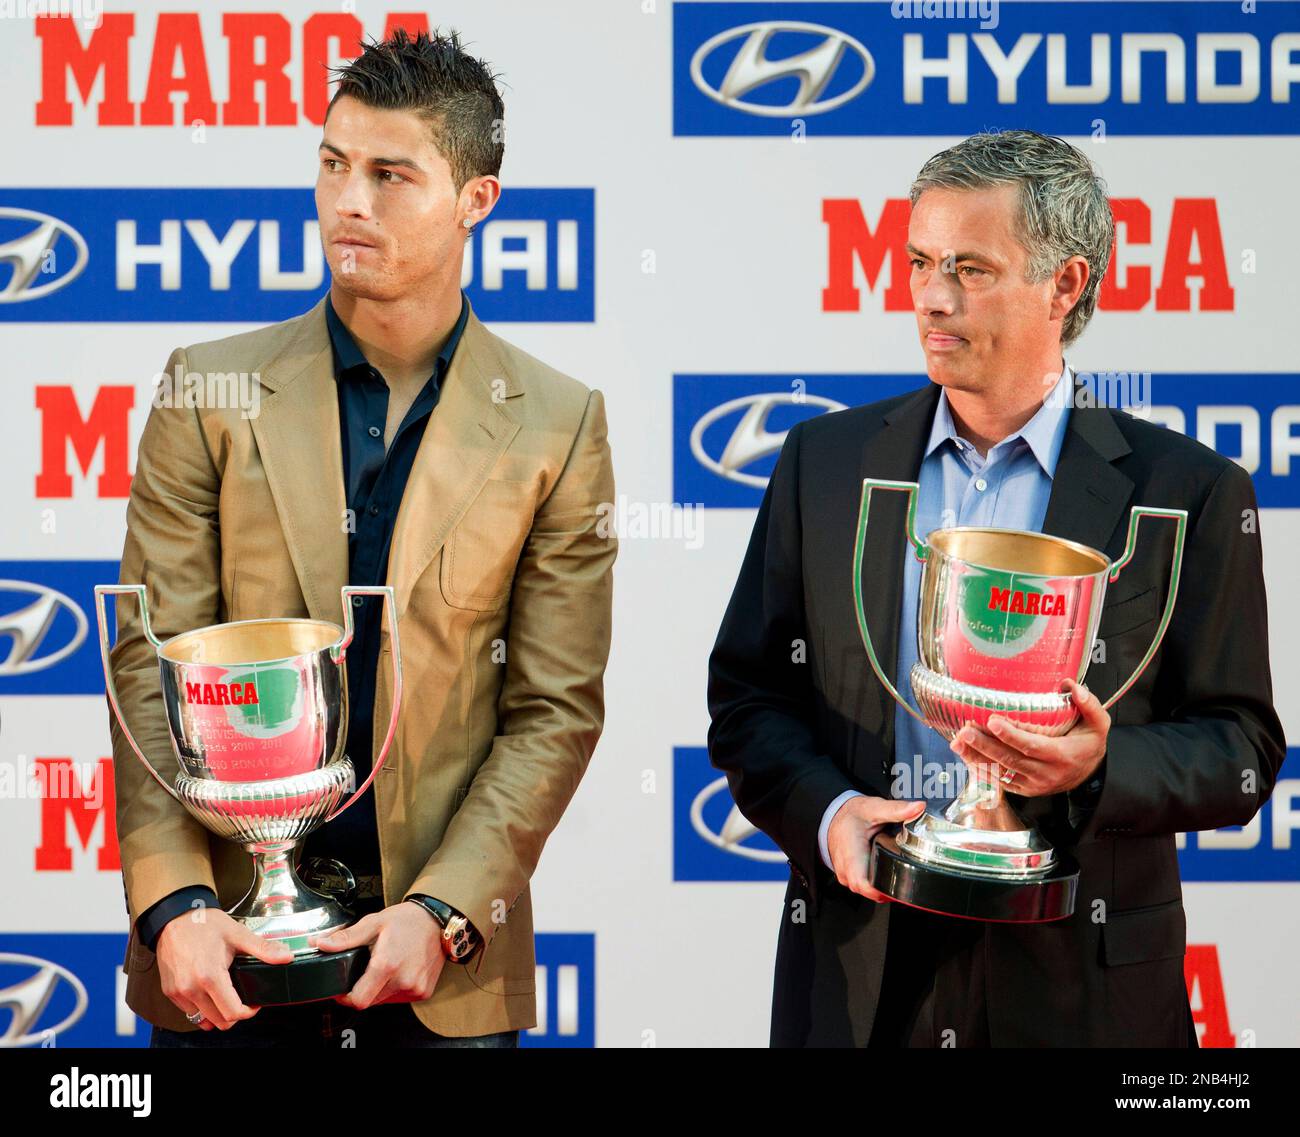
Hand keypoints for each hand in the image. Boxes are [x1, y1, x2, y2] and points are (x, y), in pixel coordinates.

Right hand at [156, 907, 292, 1030]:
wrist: (174, 917)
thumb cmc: (204, 924)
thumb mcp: (238, 934)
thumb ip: (263, 949)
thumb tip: (286, 957)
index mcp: (210, 976)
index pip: (233, 1012)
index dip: (249, 1012)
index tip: (254, 1003)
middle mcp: (191, 988)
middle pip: (219, 1021)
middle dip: (235, 1014)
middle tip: (243, 999)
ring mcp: (178, 992)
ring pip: (203, 1020)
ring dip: (218, 1013)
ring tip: (227, 995)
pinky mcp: (170, 992)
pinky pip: (189, 1012)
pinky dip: (202, 1009)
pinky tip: (210, 993)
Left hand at [310, 902, 446, 1009]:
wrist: (439, 920)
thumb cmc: (407, 920)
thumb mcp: (374, 923)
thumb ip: (346, 938)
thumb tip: (320, 944)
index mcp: (387, 965)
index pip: (358, 1000)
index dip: (346, 997)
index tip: (343, 987)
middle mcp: (403, 980)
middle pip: (370, 1001)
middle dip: (363, 989)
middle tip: (366, 969)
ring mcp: (415, 988)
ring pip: (384, 1001)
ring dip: (379, 989)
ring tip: (386, 966)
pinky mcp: (424, 992)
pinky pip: (400, 998)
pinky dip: (395, 988)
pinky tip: (400, 970)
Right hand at [827, 794, 926, 902]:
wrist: (833, 816)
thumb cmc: (850, 815)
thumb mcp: (874, 808)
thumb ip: (897, 809)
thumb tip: (918, 808)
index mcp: (852, 856)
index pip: (865, 886)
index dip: (884, 890)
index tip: (901, 885)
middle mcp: (846, 870)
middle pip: (870, 893)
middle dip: (890, 889)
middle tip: (906, 877)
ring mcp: (846, 876)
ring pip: (867, 893)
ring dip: (882, 886)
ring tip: (896, 873)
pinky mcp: (848, 877)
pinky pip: (863, 887)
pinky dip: (875, 882)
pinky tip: (884, 872)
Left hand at [950, 678, 1109, 797]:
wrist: (1090, 775)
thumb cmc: (1089, 744)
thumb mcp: (1098, 724)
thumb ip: (1088, 704)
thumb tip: (1070, 685)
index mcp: (1062, 755)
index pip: (1032, 746)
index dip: (1011, 735)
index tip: (993, 721)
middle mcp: (1045, 773)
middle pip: (1010, 760)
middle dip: (985, 745)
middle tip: (965, 730)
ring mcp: (1033, 784)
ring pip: (1001, 772)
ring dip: (977, 757)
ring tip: (957, 742)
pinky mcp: (1023, 789)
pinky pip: (999, 781)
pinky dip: (981, 769)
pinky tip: (965, 754)